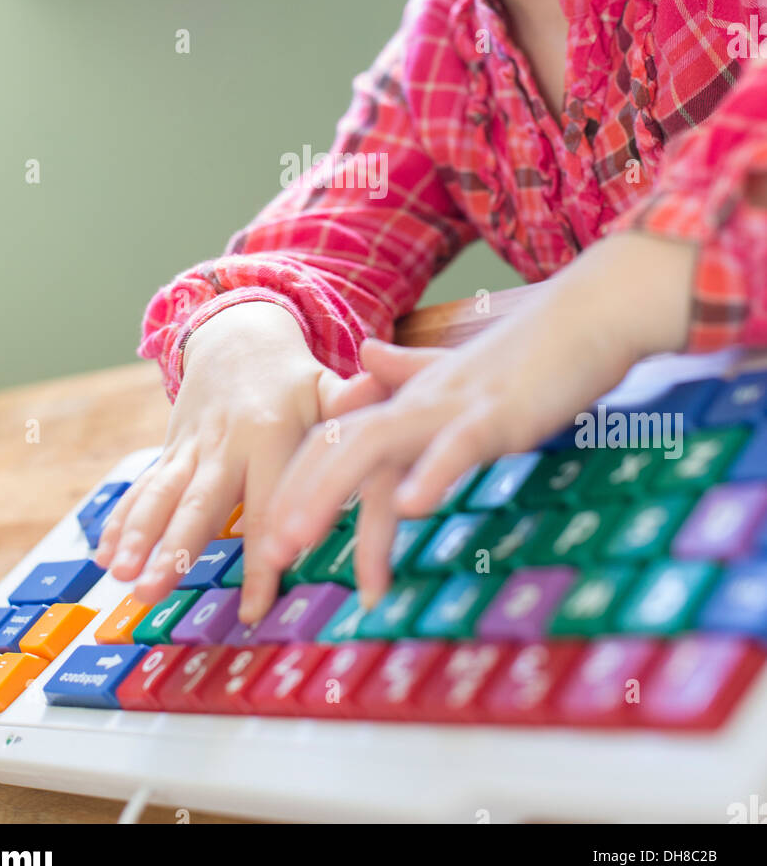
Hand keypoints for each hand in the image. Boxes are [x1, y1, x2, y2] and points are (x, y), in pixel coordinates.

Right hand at [93, 301, 396, 620]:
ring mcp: (193, 448)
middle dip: (173, 548)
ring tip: (118, 574)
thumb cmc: (295, 380)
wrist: (239, 338)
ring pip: (161, 494)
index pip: (266, 507)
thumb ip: (352, 402)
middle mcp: (225, 445)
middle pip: (199, 504)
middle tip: (149, 590)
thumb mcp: (326, 385)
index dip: (262, 559)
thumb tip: (380, 390)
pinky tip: (104, 552)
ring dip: (138, 535)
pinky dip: (122, 518)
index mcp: (270, 435)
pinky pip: (143, 485)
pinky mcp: (172, 450)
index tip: (254, 610)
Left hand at [262, 231, 697, 605]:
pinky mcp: (499, 413)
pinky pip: (456, 444)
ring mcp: (455, 405)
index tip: (277, 534)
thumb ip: (410, 367)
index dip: (301, 482)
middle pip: (340, 445)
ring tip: (303, 539)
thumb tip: (368, 353)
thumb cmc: (536, 348)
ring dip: (332, 493)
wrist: (593, 311)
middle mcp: (420, 399)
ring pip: (374, 444)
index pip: (337, 437)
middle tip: (272, 554)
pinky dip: (430, 474)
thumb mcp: (461, 367)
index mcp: (411, 395)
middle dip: (300, 498)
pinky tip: (410, 506)